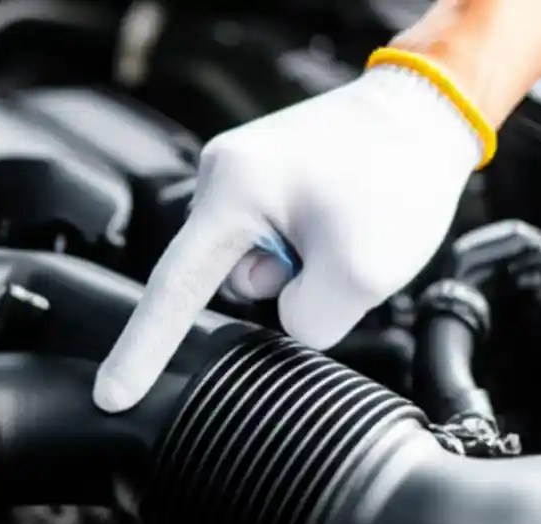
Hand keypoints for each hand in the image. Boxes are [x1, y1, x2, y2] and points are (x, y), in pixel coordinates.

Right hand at [93, 65, 482, 412]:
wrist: (428, 112)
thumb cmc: (399, 173)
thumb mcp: (364, 272)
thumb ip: (309, 321)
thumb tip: (290, 317)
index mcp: (234, 191)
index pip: (175, 289)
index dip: (142, 350)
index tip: (112, 395)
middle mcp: (224, 177)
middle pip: (234, 279)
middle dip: (289, 283)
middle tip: (341, 247)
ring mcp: (243, 176)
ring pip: (259, 266)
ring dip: (304, 266)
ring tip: (347, 227)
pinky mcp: (266, 181)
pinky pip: (274, 243)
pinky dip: (309, 248)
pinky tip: (340, 222)